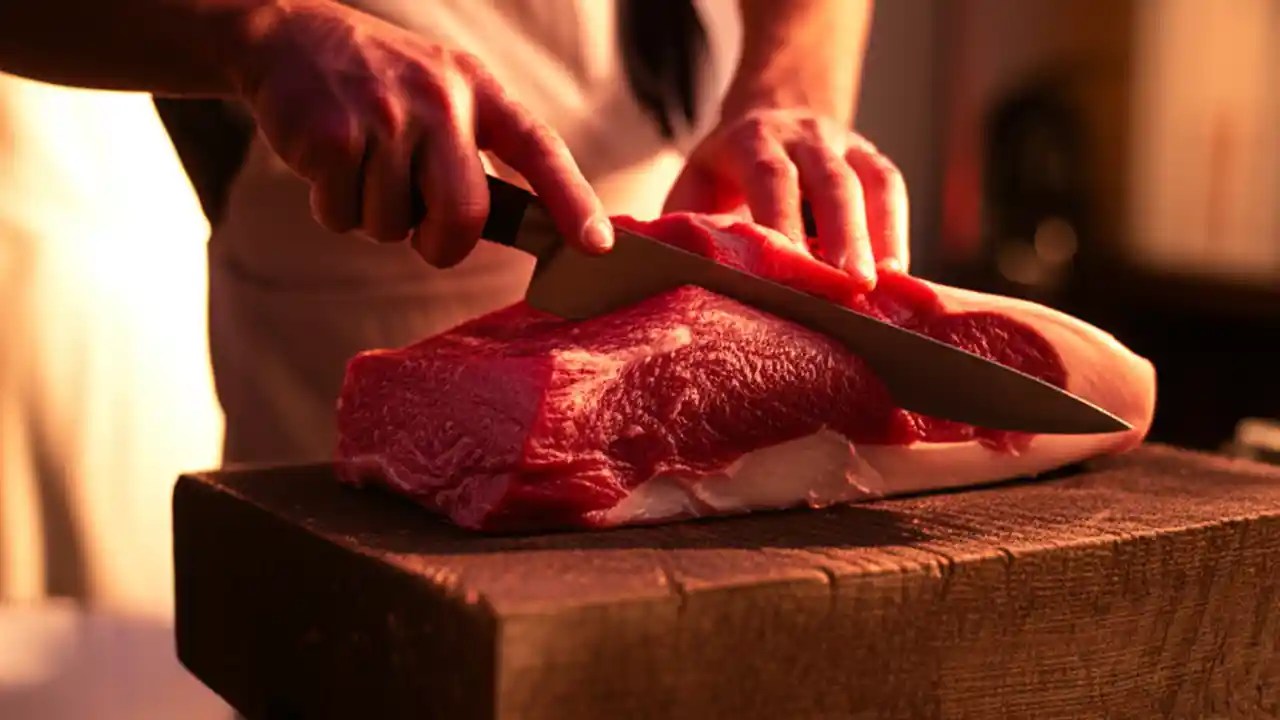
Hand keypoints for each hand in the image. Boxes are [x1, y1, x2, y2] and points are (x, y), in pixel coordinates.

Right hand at [233, 1, 611, 266]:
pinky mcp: (332, 135)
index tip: (597, 245)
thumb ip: (477, 152)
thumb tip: (521, 231)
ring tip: (362, 163)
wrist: (289, 36)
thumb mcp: (442, 93)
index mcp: (477, 90)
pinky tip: (326, 162)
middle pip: (465, 215)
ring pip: (393, 225)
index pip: (539, 148)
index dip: (573, 200)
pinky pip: (343, 216)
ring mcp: (384, 115)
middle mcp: (439, 99)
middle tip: (426, 235)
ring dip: (373, 216)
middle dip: (443, 245)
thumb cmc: (380, 85)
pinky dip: (331, 207)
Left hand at [665, 108, 907, 288]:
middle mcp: (804, 134)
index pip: (771, 177)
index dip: (783, 221)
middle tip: (854, 286)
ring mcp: (845, 143)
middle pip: (832, 182)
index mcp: (752, 139)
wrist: (767, 119)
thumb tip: (681, 282)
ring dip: (881, 237)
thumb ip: (690, 229)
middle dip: (845, 235)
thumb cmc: (723, 179)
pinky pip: (892, 191)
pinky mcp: (872, 160)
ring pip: (872, 183)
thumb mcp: (696, 190)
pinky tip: (899, 279)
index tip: (790, 270)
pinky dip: (897, 233)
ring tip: (888, 288)